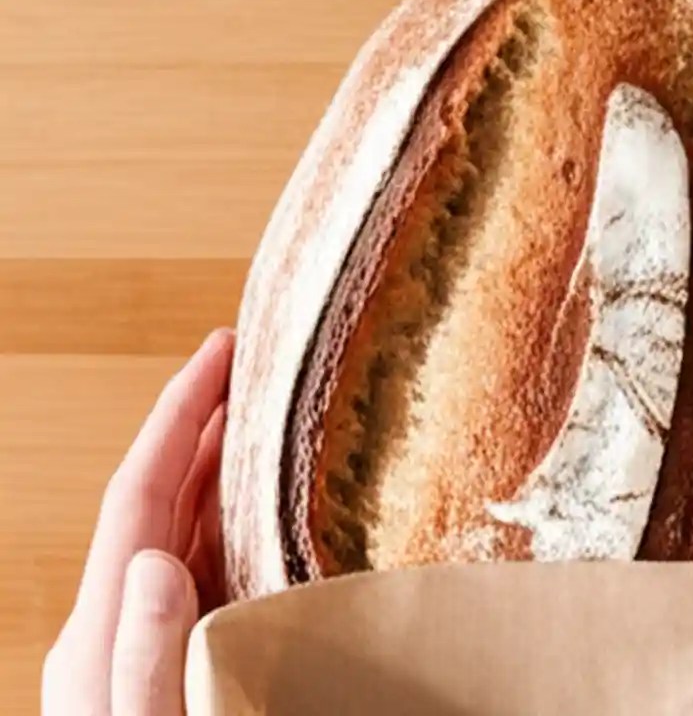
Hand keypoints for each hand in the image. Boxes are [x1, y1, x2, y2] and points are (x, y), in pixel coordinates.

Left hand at [43, 329, 233, 714]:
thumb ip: (140, 655)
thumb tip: (156, 556)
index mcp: (101, 629)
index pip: (139, 494)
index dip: (178, 415)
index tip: (220, 352)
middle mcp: (118, 620)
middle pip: (160, 498)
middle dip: (202, 425)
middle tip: (256, 367)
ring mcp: (148, 638)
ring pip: (185, 529)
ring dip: (222, 469)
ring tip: (270, 419)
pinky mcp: (182, 655)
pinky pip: (208, 570)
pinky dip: (238, 524)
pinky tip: (275, 512)